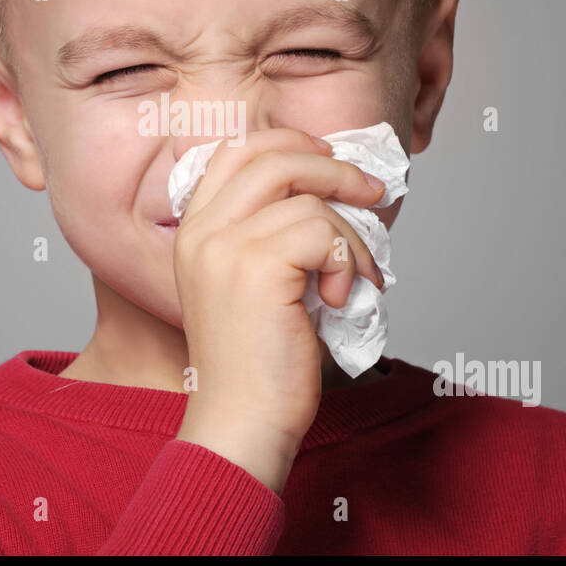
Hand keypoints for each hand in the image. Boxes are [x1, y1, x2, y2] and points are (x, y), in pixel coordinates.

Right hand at [172, 127, 385, 493]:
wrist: (242, 421)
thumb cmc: (257, 362)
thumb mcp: (250, 284)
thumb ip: (268, 234)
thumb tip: (331, 189)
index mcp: (193, 232)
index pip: (236, 152)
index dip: (289, 144)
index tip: (329, 160)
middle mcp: (201, 232)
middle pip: (274, 159)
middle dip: (335, 170)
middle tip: (372, 193)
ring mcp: (224, 248)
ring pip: (310, 202)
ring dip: (350, 239)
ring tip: (354, 280)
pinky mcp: (256, 268)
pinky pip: (323, 233)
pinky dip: (348, 263)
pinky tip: (340, 299)